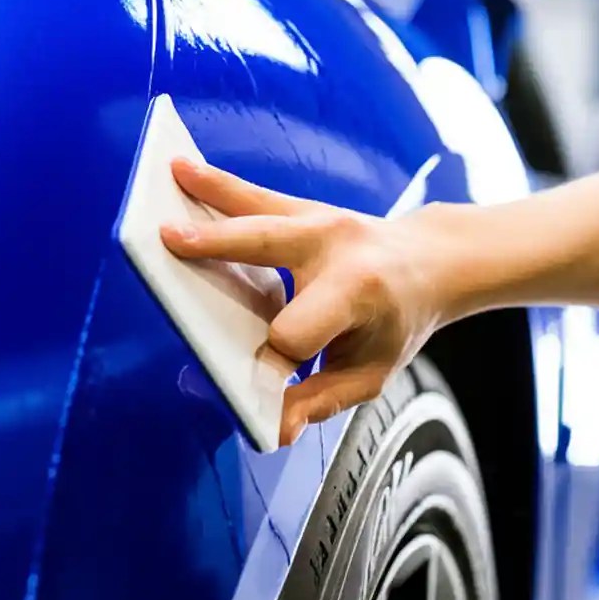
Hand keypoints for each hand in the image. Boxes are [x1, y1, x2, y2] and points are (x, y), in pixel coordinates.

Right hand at [160, 158, 451, 445]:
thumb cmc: (395, 324)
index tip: (249, 379)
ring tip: (168, 180)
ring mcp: (319, 221)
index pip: (295, 330)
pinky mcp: (303, 209)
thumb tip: (274, 430)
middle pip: (264, 247)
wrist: (430, 263)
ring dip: (208, 198)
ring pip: (254, 210)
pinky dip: (217, 184)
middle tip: (169, 246)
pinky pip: (254, 196)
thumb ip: (320, 401)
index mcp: (357, 292)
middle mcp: (336, 247)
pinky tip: (182, 169)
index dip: (270, 358)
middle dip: (218, 247)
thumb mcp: (369, 373)